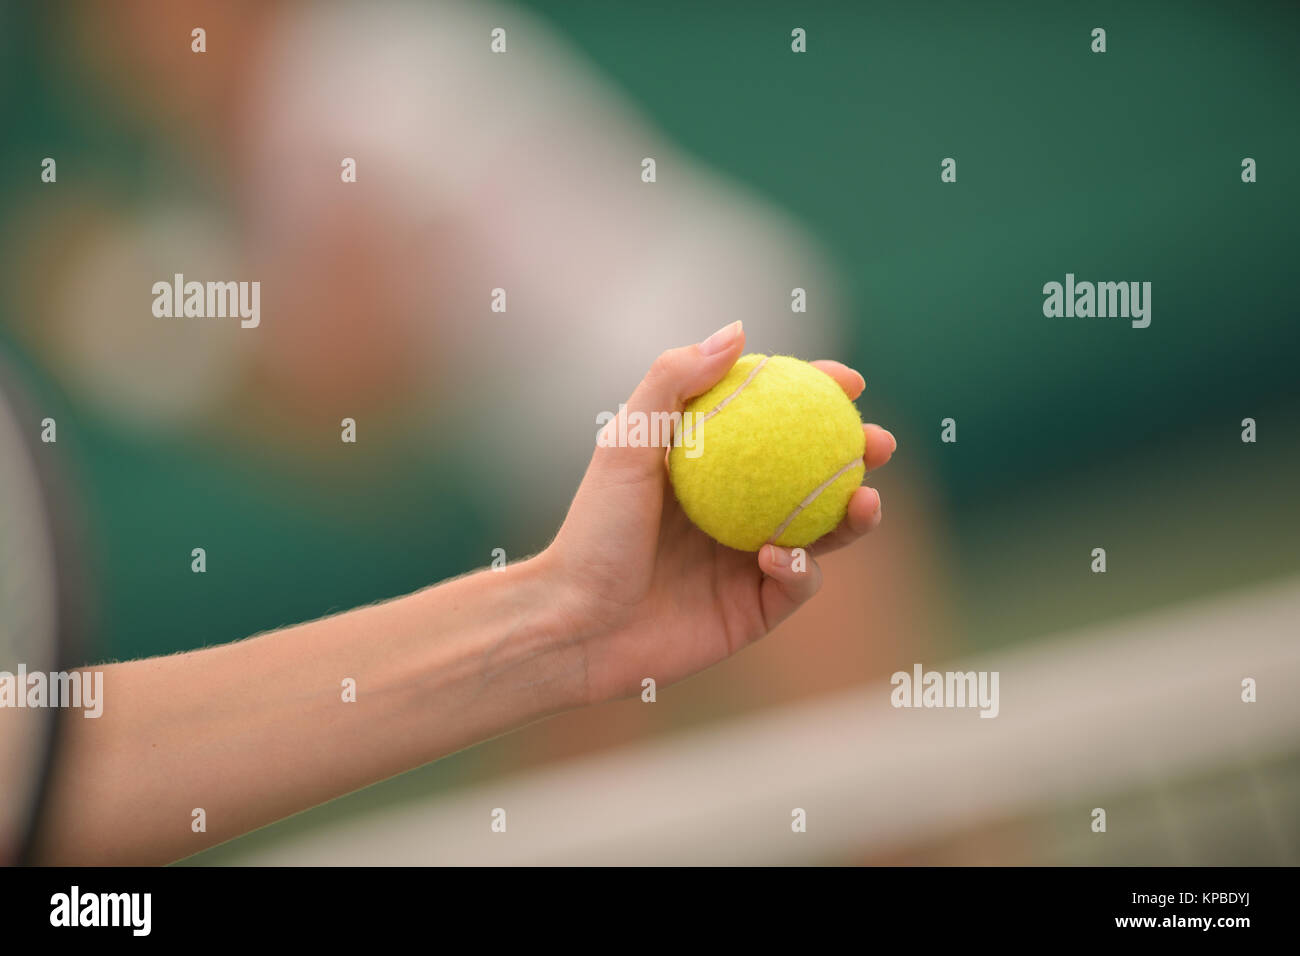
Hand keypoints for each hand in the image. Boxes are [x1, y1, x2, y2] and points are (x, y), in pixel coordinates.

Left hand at [546, 321, 895, 705]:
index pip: (777, 419)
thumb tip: (739, 331)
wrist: (575, 625)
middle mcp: (737, 509)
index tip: (849, 382)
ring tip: (866, 499)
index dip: (820, 395)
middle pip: (817, 474)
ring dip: (856, 514)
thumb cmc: (593, 530)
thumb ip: (674, 381)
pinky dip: (799, 568)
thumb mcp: (626, 444)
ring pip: (823, 531)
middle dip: (859, 455)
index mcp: (712, 465)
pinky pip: (797, 584)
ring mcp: (749, 561)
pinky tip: (777, 555)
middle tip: (877, 442)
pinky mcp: (754, 611)